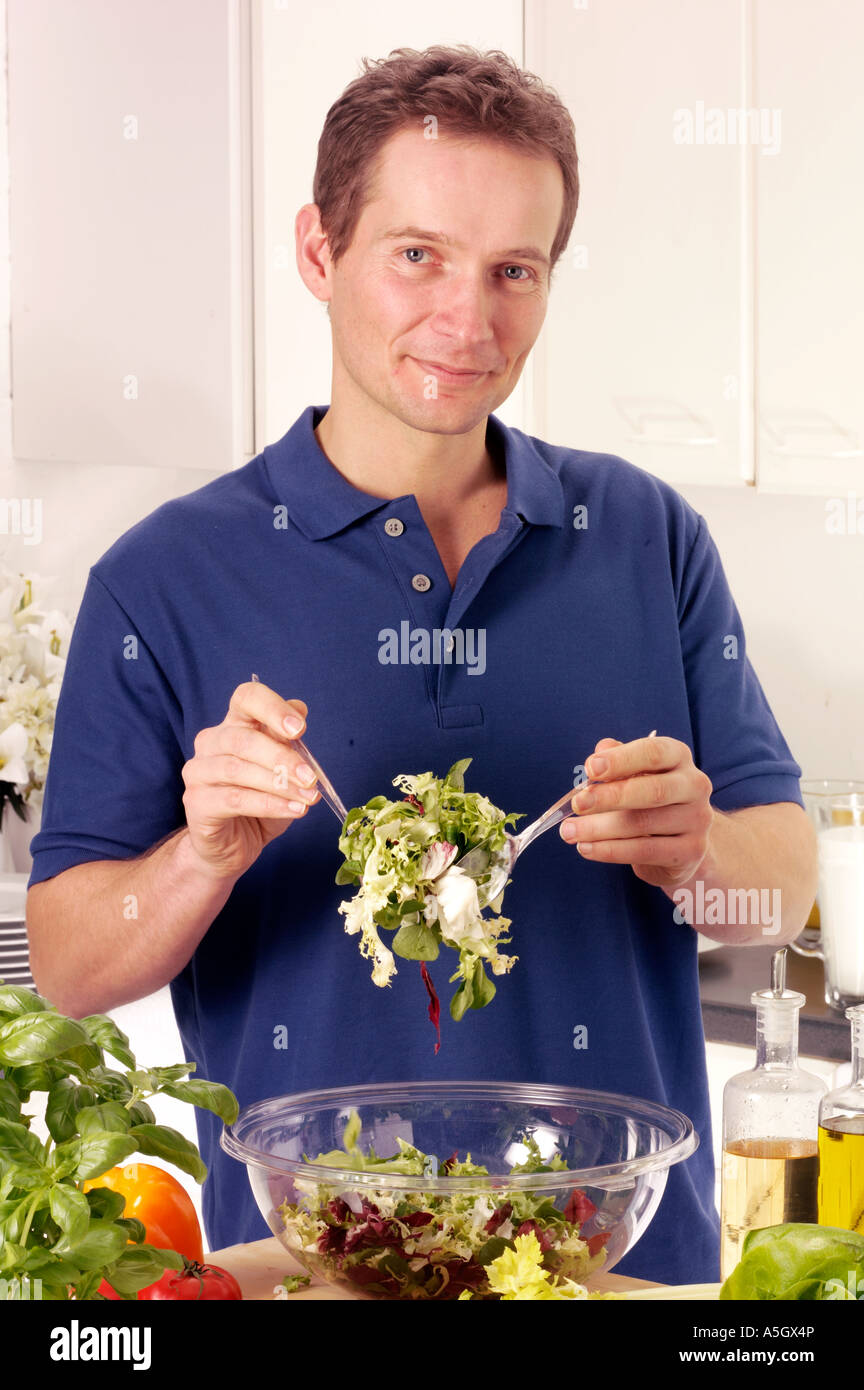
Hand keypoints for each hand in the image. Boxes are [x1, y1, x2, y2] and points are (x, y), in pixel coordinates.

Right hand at [181, 681, 320, 879]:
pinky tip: (293, 810)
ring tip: (308, 798)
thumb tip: (300, 708)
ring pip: (238, 770)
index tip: (299, 729)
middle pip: (244, 738)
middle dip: (283, 758)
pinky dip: (268, 804)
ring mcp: (198, 772)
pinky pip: (234, 799)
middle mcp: (210, 743)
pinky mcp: (196, 802)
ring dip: (279, 784)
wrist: (232, 846)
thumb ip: (287, 741)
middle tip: (311, 777)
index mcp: (233, 725)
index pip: (246, 698)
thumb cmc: (259, 802)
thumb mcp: (282, 771)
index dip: (272, 708)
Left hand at [560, 734, 714, 888]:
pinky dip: (610, 850)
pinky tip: (587, 847)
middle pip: (653, 791)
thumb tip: (600, 751)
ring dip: (599, 829)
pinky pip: (644, 851)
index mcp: (678, 757)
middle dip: (609, 798)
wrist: (683, 840)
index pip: (653, 753)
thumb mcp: (636, 774)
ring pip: (643, 824)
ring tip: (569, 832)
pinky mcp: (690, 851)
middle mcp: (694, 785)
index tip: (590, 768)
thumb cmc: (650, 798)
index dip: (621, 760)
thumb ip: (618, 761)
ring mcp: (696, 820)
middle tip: (576, 805)